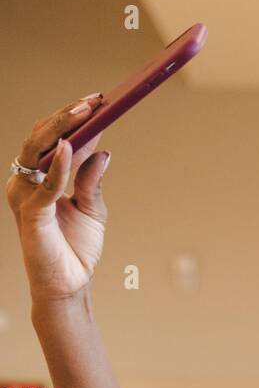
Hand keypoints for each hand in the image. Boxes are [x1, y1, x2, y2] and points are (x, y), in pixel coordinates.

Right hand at [6, 94, 110, 301]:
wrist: (70, 286)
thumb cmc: (76, 249)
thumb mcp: (93, 210)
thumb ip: (93, 182)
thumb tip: (104, 152)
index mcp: (41, 176)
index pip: (56, 139)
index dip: (75, 119)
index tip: (99, 101)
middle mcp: (27, 180)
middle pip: (42, 137)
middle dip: (68, 116)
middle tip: (94, 101)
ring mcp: (25, 195)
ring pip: (37, 150)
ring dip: (62, 129)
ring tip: (85, 112)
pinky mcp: (31, 213)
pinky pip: (44, 185)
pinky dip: (57, 166)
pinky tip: (70, 148)